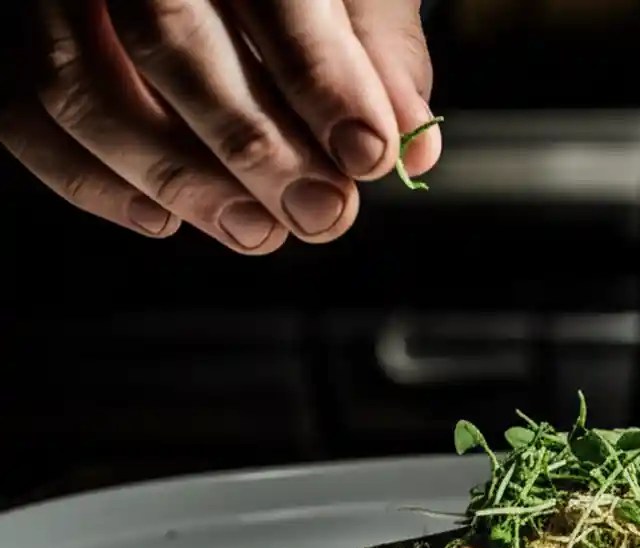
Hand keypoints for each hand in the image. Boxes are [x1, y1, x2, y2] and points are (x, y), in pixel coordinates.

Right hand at [0, 0, 440, 254]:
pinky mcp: (10, 41)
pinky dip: (92, 184)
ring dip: (179, 180)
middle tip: (322, 211)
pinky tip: (166, 219)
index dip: (322, 79)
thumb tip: (413, 143)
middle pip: (168, 38)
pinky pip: (23, 117)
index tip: (369, 153)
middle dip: (253, 144)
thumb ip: (377, 56)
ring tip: (258, 230)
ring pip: (84, 86)